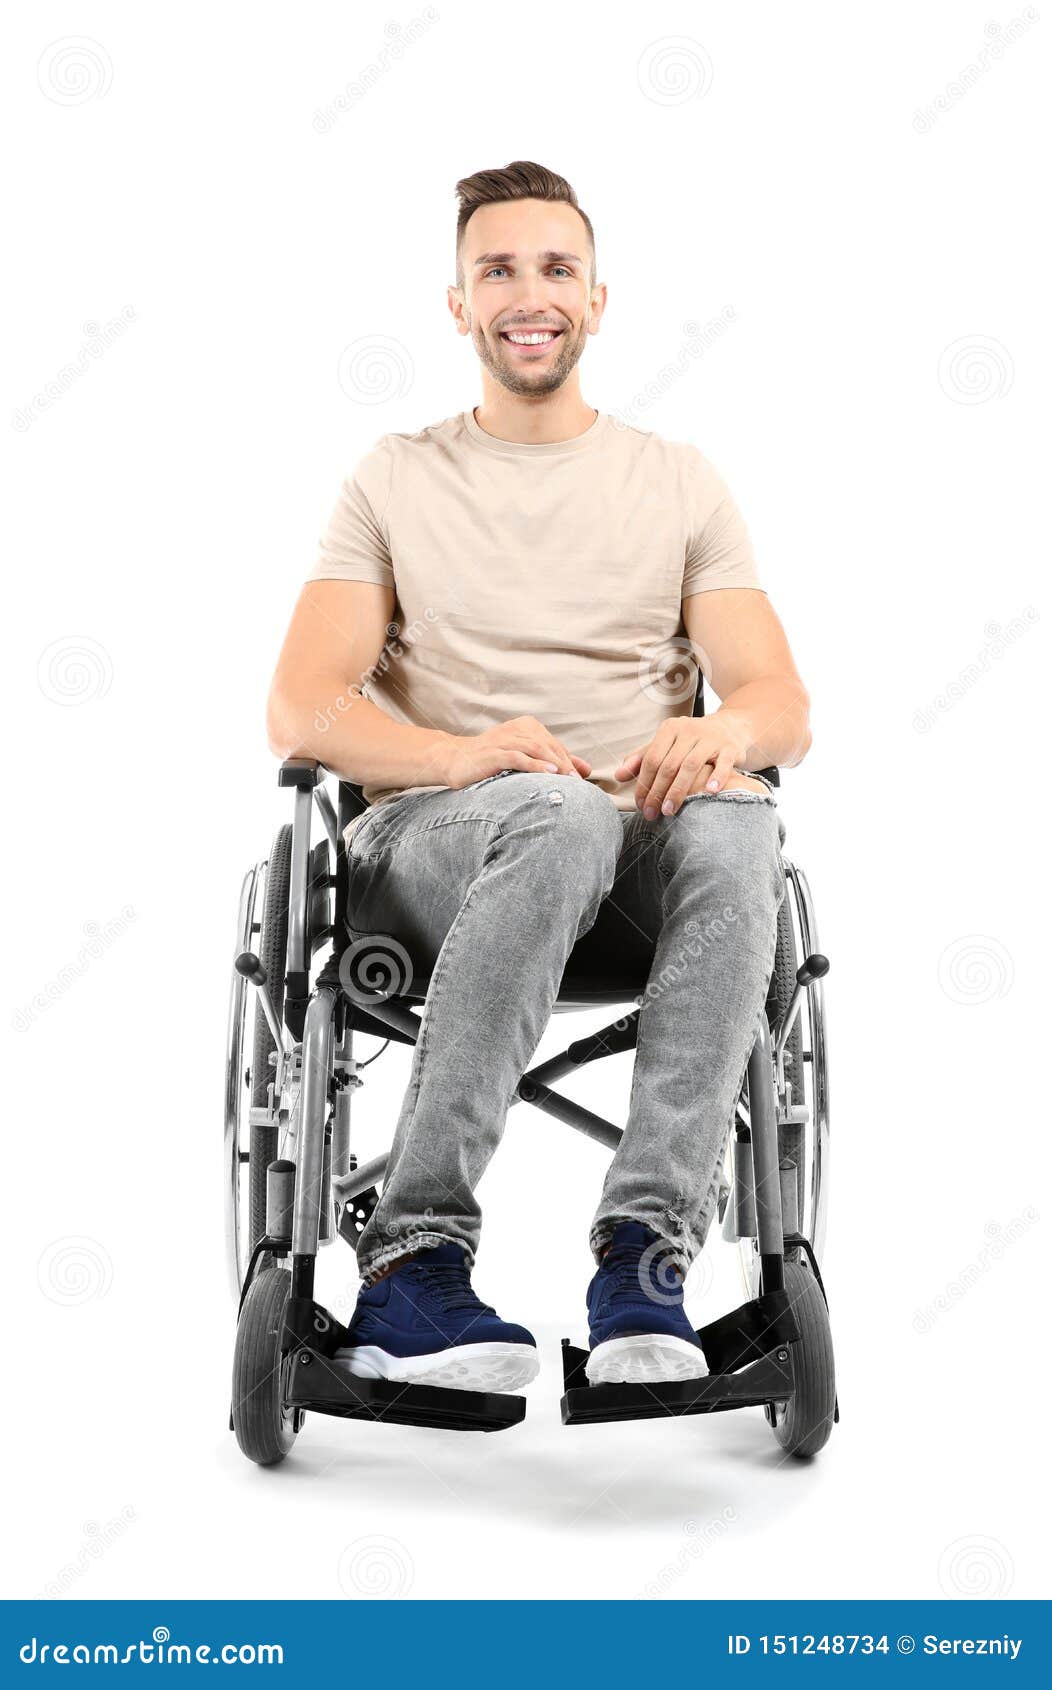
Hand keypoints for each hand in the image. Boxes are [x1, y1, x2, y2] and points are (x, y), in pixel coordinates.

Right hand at [439, 715, 591, 790]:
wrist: (454, 760)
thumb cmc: (491, 760)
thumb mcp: (524, 757)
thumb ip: (554, 761)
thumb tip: (585, 770)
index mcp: (526, 726)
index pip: (554, 744)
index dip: (569, 761)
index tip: (582, 779)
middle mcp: (516, 729)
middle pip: (548, 745)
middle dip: (565, 764)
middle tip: (579, 783)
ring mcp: (503, 739)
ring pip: (536, 749)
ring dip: (554, 764)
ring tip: (568, 779)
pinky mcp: (493, 753)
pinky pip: (517, 757)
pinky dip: (535, 765)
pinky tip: (548, 773)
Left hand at [616, 710, 761, 818]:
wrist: (729, 728)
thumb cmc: (691, 741)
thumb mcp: (666, 744)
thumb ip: (642, 758)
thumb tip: (619, 775)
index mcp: (670, 729)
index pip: (652, 759)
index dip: (644, 783)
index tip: (640, 804)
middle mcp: (689, 730)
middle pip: (669, 765)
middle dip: (658, 792)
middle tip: (652, 813)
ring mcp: (711, 738)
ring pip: (691, 766)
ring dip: (678, 790)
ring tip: (669, 811)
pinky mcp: (730, 747)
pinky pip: (723, 763)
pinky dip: (716, 778)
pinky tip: (708, 792)